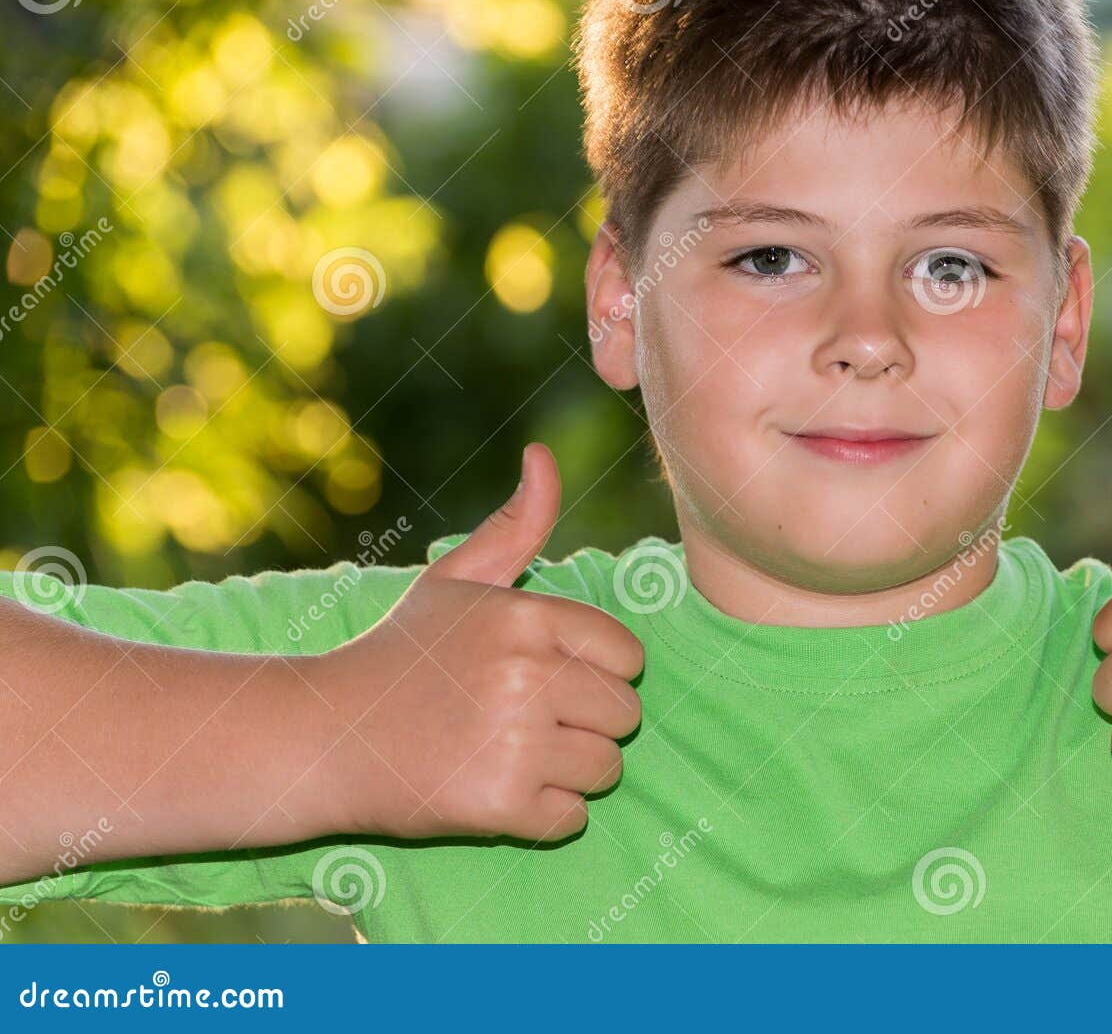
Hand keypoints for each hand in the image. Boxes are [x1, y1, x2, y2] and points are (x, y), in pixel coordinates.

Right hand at [315, 442, 644, 842]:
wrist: (322, 737)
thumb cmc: (399, 656)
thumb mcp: (456, 581)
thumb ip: (516, 525)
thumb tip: (543, 454)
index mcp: (526, 616)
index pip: (628, 657)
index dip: (596, 673)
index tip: (549, 680)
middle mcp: (527, 674)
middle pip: (624, 715)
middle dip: (587, 725)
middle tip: (525, 724)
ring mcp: (516, 740)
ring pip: (605, 768)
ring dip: (568, 773)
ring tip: (510, 755)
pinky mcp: (501, 804)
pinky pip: (573, 819)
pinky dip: (544, 817)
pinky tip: (498, 792)